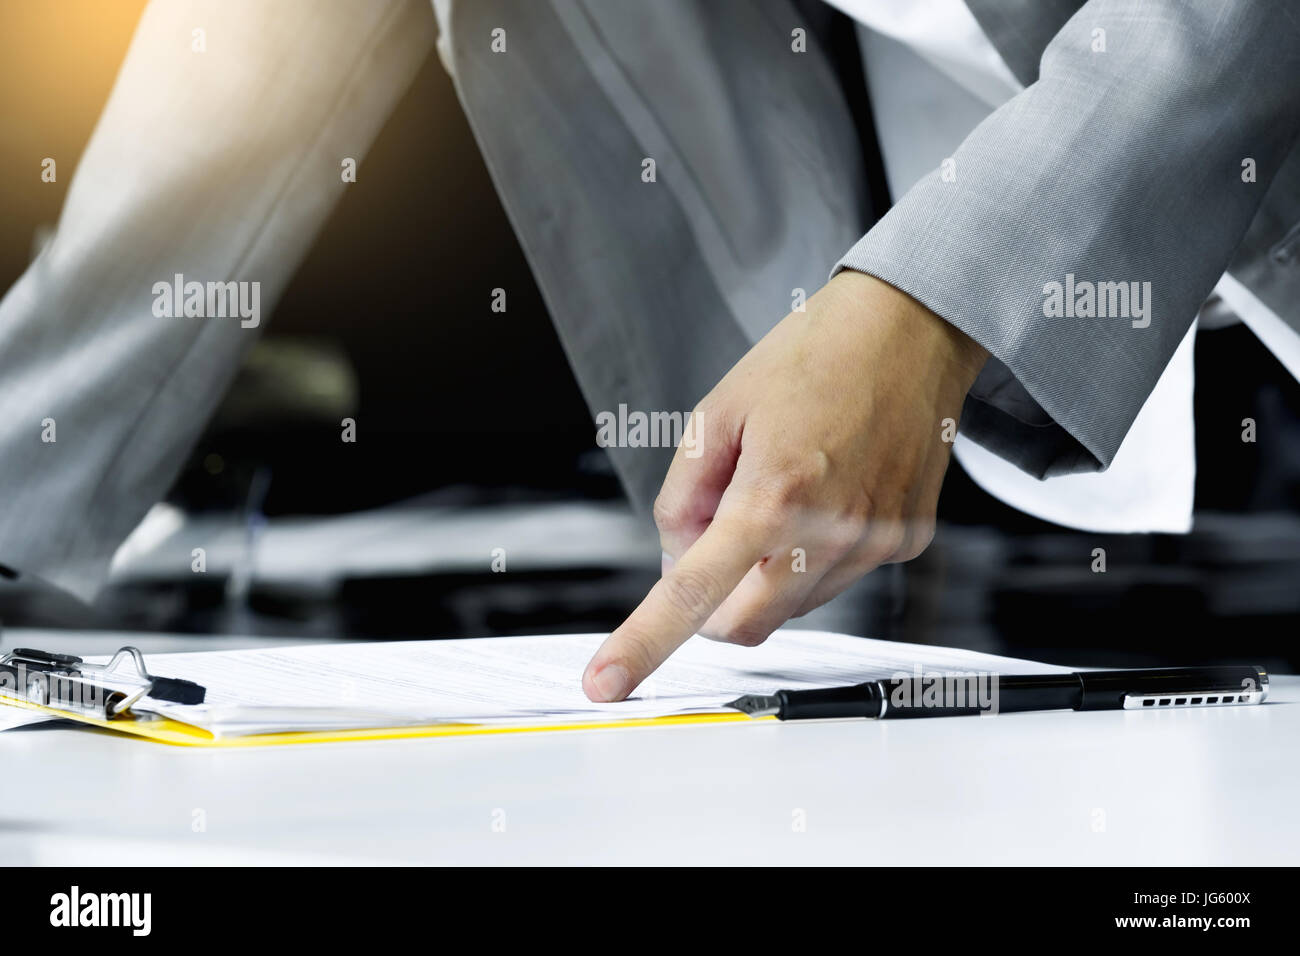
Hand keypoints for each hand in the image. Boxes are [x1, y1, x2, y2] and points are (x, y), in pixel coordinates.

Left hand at [581, 271, 988, 701]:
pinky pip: (840, 578)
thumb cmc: (814, 354)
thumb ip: (684, 495)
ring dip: (767, 573)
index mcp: (774, 492)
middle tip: (715, 535)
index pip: (694, 591)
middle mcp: (832, 530)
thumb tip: (679, 562)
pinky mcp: (907, 542)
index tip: (605, 682)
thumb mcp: (718, 412)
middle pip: (744, 625)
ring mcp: (876, 542)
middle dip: (714, 603)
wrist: (912, 328)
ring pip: (792, 605)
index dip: (643, 644)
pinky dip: (815, 555)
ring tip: (786, 488)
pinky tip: (830, 490)